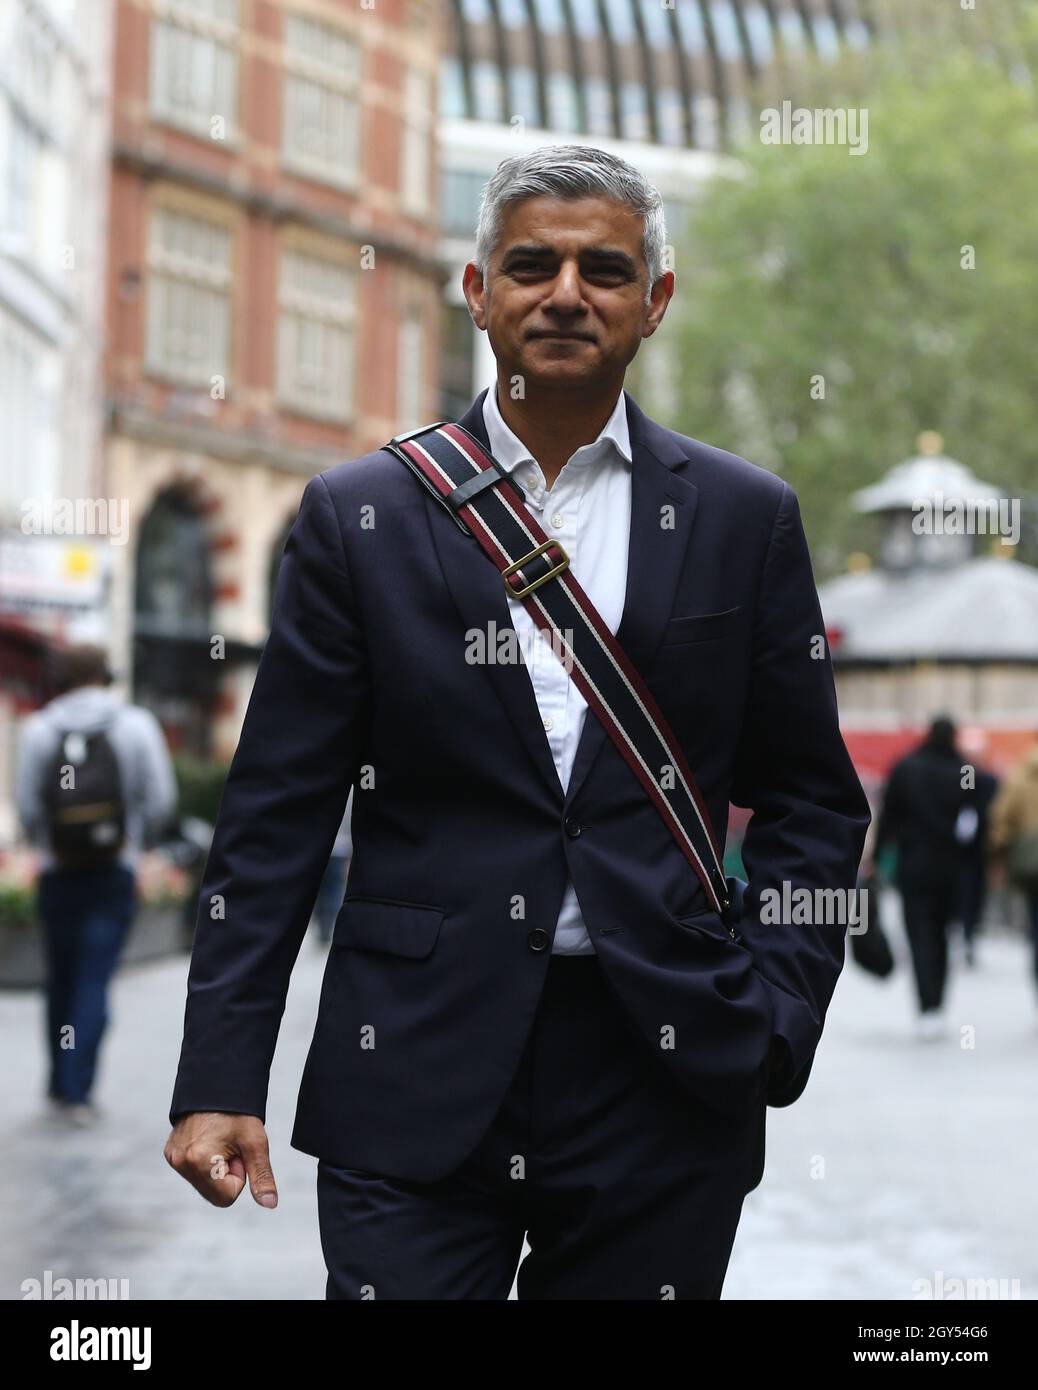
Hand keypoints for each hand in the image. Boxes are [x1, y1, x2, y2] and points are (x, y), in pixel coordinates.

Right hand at [164, 1112, 278, 1209]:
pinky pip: (193, 1172)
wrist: (218, 1084)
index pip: (226, 1198)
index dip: (239, 1175)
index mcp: (198, 1161)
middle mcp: (180, 1162)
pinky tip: (210, 1140)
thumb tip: (270, 1204)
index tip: (238, 1151)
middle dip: (227, 1174)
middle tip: (230, 1146)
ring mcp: (173, 1157)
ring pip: (204, 1184)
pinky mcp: (171, 1152)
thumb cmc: (238, 1113)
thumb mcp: (255, 1143)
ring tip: (220, 1141)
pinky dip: (205, 1162)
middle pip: (213, 1194)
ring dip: (216, 1168)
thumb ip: (262, 1176)